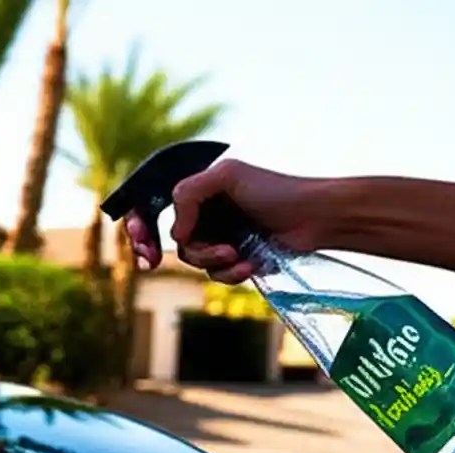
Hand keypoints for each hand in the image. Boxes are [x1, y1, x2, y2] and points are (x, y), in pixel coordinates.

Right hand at [125, 159, 330, 283]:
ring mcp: (219, 236)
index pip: (153, 207)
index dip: (139, 227)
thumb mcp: (227, 177)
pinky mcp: (235, 258)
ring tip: (238, 253)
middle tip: (164, 260)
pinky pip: (215, 274)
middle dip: (174, 252)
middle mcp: (204, 213)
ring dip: (213, 260)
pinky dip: (231, 271)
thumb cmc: (277, 190)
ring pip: (193, 260)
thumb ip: (189, 194)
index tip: (142, 243)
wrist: (316, 217)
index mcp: (197, 191)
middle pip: (168, 241)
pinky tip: (251, 264)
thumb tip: (176, 233)